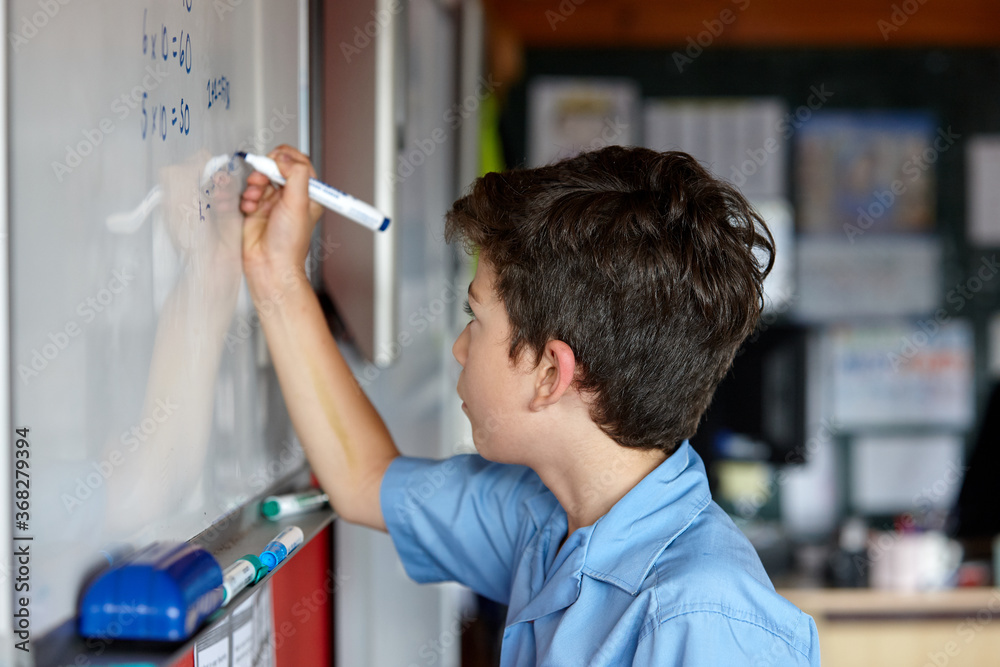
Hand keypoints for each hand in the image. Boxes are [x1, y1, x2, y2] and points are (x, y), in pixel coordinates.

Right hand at [240, 145, 322, 293]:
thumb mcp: (299, 203)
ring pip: (260, 180)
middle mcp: (291, 197)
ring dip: (253, 186)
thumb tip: (285, 157)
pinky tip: (248, 209)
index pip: (299, 163)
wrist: (270, 266)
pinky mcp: (257, 211)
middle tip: (261, 180)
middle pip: (275, 168)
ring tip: (253, 199)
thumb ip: (296, 175)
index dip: (285, 157)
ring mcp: (273, 203)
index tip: (275, 161)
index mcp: (308, 194)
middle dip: (264, 172)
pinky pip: (248, 194)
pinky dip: (245, 199)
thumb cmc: (289, 243)